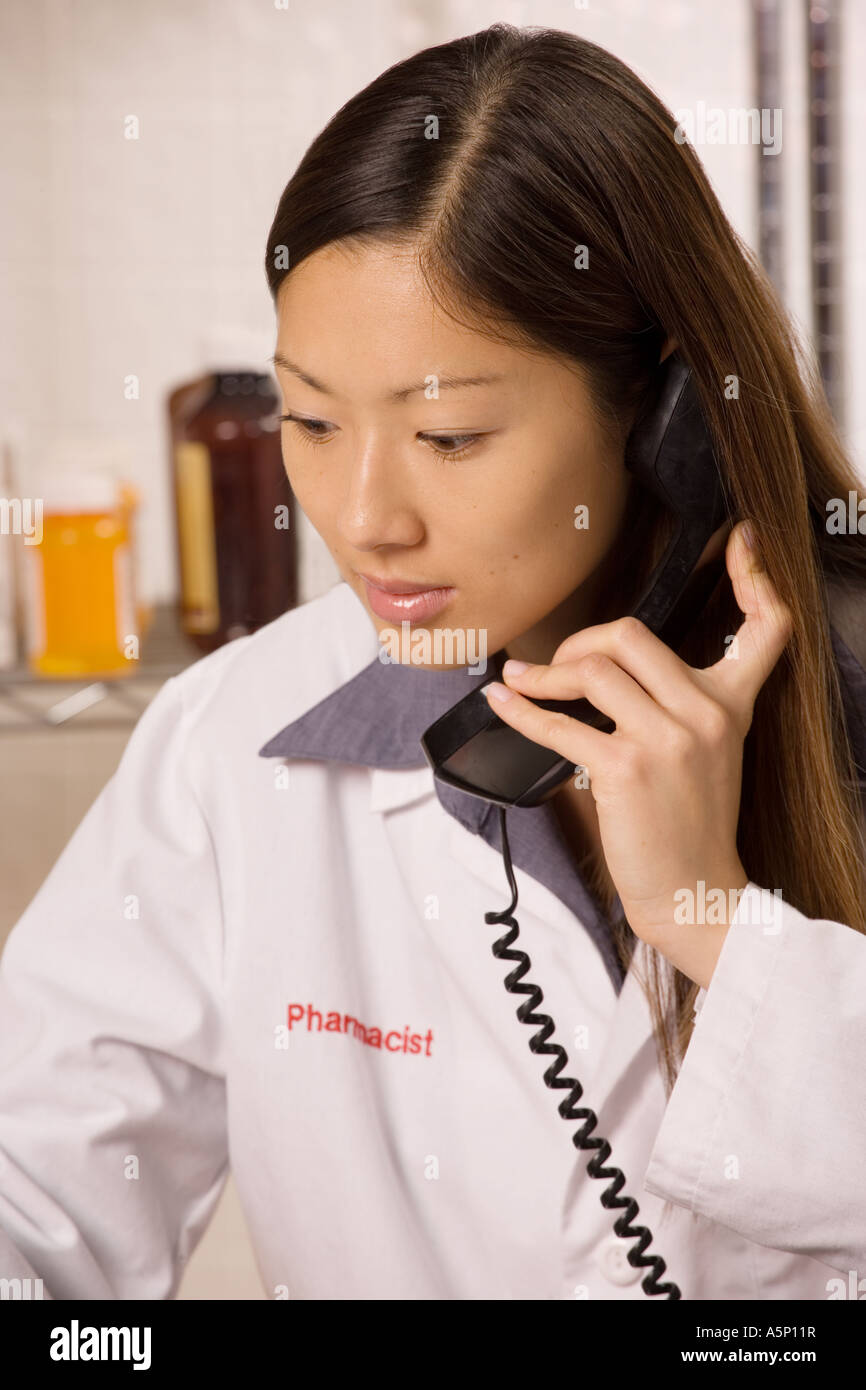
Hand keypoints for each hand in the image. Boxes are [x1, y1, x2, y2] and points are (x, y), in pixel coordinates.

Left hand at [483, 521, 793, 987]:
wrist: (693, 891)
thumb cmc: (690, 822)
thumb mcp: (710, 753)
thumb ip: (679, 704)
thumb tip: (606, 666)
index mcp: (731, 704)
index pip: (766, 629)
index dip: (757, 577)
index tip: (740, 538)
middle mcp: (706, 713)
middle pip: (633, 635)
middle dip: (582, 640)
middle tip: (560, 662)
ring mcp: (668, 740)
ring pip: (593, 669)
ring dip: (546, 674)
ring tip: (524, 682)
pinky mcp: (626, 769)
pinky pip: (561, 723)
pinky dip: (521, 709)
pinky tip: (503, 700)